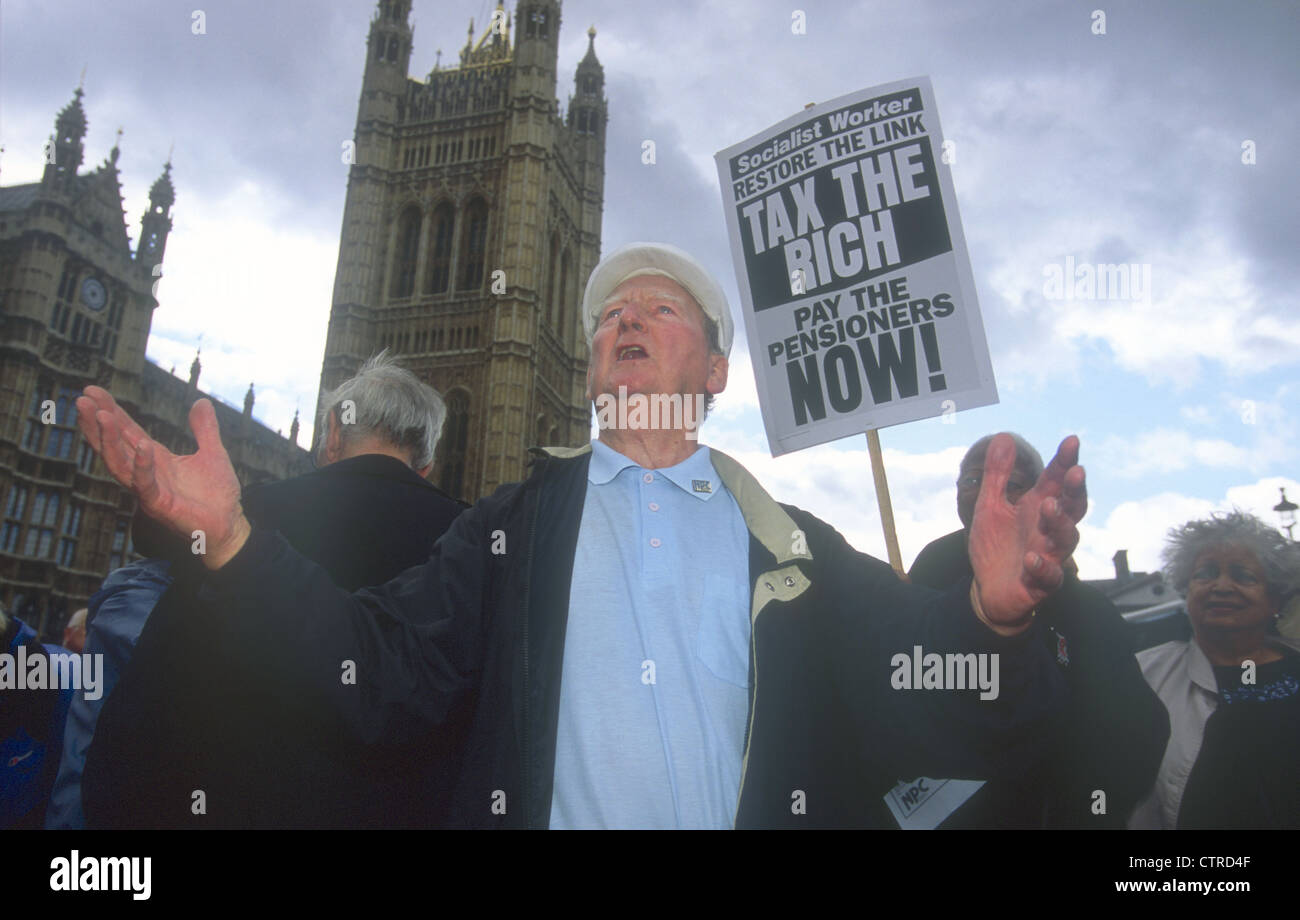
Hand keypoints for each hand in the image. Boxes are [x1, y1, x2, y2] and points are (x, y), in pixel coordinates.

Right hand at [75, 386, 250, 569]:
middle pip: (114, 444)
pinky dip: (142, 465)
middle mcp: (145, 473)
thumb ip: (204, 428)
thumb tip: (201, 401)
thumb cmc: (218, 494)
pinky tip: (142, 445)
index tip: (92, 390)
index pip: (127, 431)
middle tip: (82, 398)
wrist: (230, 526)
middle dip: (96, 422)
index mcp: (155, 458)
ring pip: (119, 464)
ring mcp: (148, 490)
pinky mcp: (159, 506)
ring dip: (109, 440)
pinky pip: (145, 485)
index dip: (111, 411)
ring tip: (101, 415)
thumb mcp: (213, 452)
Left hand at [968, 434, 1086, 629]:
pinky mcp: (1041, 584)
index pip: (1057, 481)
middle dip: (1075, 490)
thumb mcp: (990, 506)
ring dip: (1060, 523)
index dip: (1065, 462)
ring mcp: (1049, 555)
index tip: (1071, 441)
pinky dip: (1042, 567)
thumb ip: (998, 475)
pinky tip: (1031, 557)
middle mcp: (1049, 529)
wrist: (988, 590)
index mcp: (1038, 507)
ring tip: (1048, 507)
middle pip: (1072, 508)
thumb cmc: (995, 546)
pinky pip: (1050, 576)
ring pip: (1066, 539)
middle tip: (1075, 472)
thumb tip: (1003, 436)